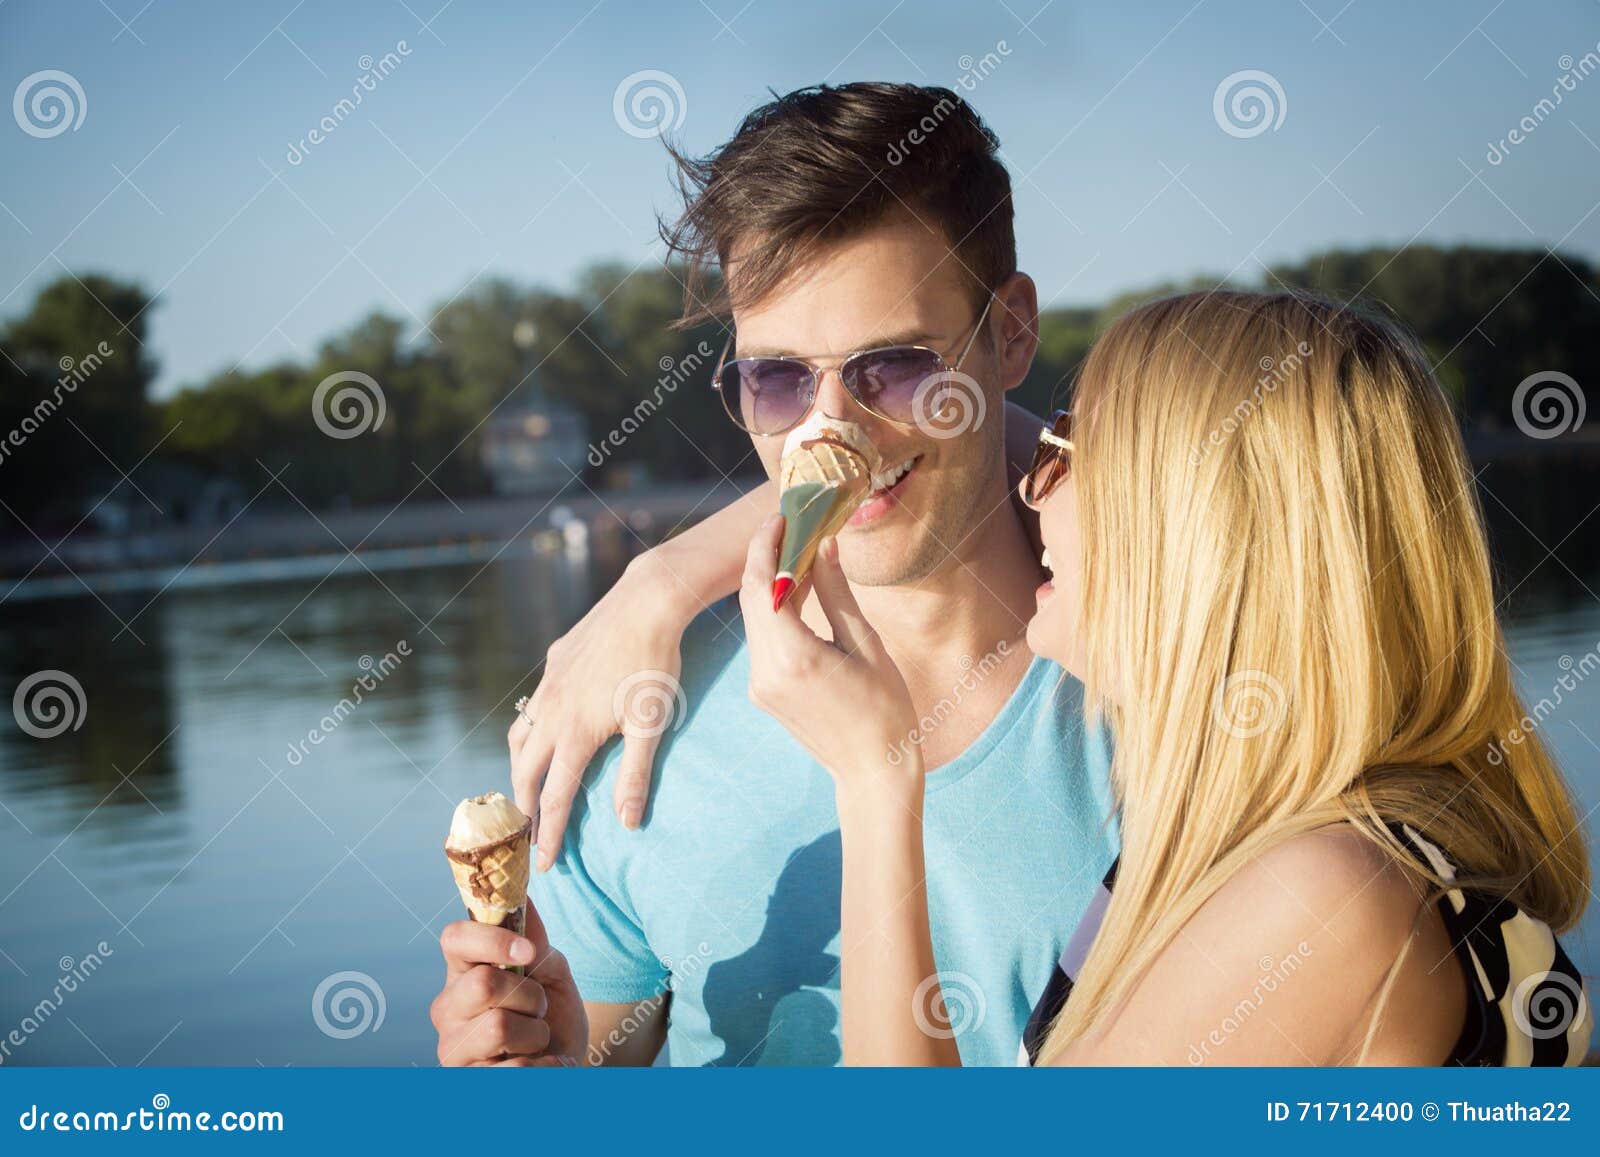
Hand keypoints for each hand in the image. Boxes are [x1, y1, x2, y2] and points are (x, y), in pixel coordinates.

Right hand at [431, 900, 588, 1066]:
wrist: (566, 1067)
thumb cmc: (552, 1016)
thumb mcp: (552, 973)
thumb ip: (536, 941)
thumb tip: (522, 897)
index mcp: (463, 972)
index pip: (454, 938)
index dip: (492, 939)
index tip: (528, 952)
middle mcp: (448, 1010)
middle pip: (482, 984)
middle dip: (529, 995)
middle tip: (538, 1009)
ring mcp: (453, 1050)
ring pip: (498, 1027)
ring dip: (537, 1033)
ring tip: (535, 1040)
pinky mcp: (468, 1085)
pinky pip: (515, 1070)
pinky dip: (543, 1066)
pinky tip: (537, 1067)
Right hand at [509, 550, 689, 869]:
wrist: (646, 601)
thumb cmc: (655, 666)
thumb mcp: (651, 726)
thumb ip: (635, 776)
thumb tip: (627, 825)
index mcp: (575, 733)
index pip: (554, 797)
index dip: (547, 835)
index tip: (543, 864)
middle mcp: (552, 711)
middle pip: (524, 769)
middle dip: (523, 804)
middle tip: (526, 830)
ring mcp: (549, 684)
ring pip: (520, 734)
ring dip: (520, 766)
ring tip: (528, 785)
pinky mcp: (554, 661)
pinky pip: (531, 704)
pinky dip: (529, 728)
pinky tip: (544, 728)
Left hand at [738, 516, 919, 790]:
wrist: (873, 771)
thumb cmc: (884, 709)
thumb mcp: (866, 644)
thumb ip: (836, 592)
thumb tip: (824, 545)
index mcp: (793, 658)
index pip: (762, 586)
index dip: (766, 545)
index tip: (782, 516)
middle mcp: (766, 671)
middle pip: (752, 597)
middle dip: (767, 557)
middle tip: (793, 525)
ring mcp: (760, 684)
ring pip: (754, 617)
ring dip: (771, 582)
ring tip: (802, 551)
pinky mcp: (764, 691)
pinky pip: (763, 638)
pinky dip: (775, 609)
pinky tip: (800, 589)